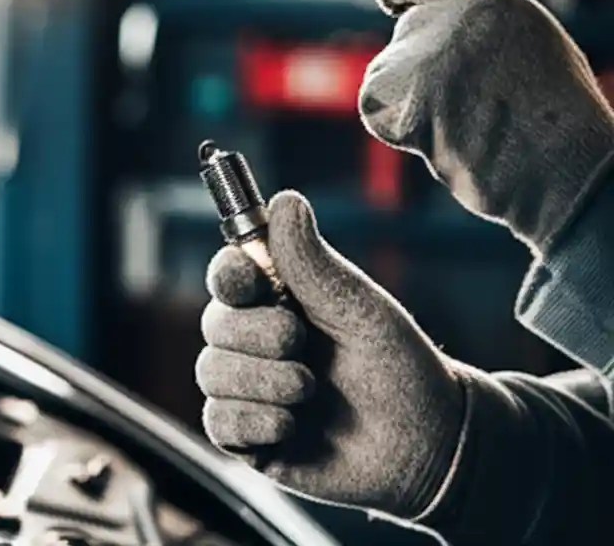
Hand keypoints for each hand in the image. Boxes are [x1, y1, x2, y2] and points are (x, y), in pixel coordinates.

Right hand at [195, 191, 465, 517]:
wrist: (428, 442)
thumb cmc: (397, 364)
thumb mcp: (357, 307)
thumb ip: (313, 262)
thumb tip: (284, 200)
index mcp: (277, 303)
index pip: (227, 277)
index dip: (230, 275)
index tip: (251, 280)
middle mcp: (255, 343)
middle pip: (213, 324)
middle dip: (256, 334)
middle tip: (301, 343)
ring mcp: (249, 390)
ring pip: (212, 373)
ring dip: (261, 380)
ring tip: (309, 391)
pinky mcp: (248, 438)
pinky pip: (218, 422)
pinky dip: (252, 419)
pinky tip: (291, 425)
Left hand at [363, 0, 613, 250]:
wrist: (558, 166)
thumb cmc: (550, 115)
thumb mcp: (523, 44)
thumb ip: (472, 25)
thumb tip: (423, 16)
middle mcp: (451, 17)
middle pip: (404, 36)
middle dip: (417, 69)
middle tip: (458, 103)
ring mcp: (425, 56)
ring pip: (385, 74)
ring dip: (407, 102)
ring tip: (461, 124)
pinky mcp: (403, 98)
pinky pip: (377, 112)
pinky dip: (399, 130)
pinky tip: (444, 139)